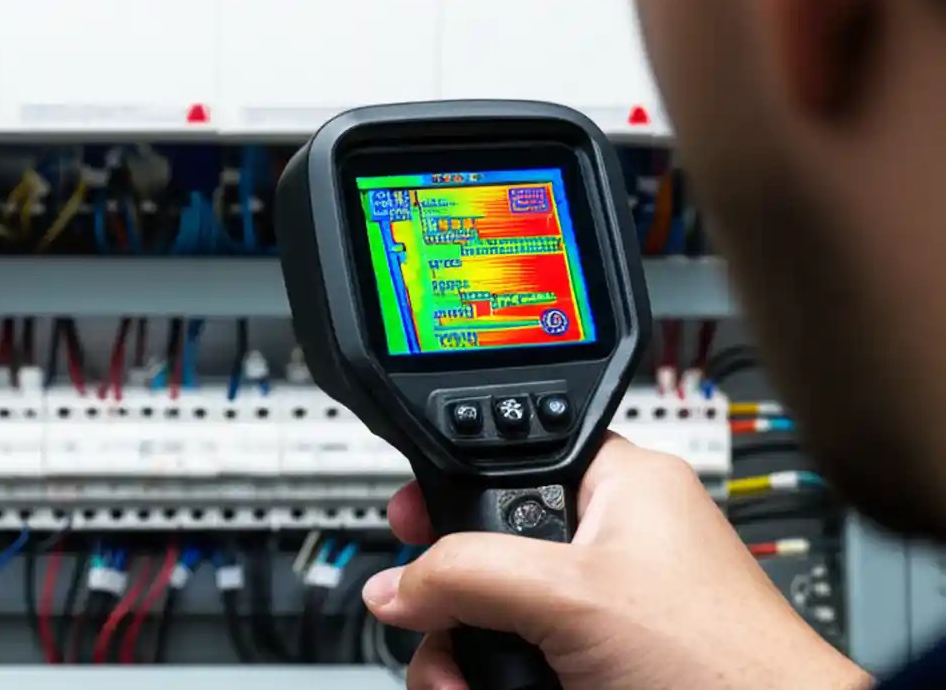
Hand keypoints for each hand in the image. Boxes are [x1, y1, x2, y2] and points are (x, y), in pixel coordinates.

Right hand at [364, 435, 871, 689]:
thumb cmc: (724, 661)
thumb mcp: (572, 594)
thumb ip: (468, 571)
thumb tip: (396, 584)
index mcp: (620, 484)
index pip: (511, 453)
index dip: (453, 482)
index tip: (409, 519)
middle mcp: (607, 541)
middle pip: (484, 548)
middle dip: (448, 596)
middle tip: (437, 623)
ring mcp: (597, 610)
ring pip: (490, 614)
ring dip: (459, 652)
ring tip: (463, 684)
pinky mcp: (590, 663)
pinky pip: (512, 658)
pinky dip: (486, 681)